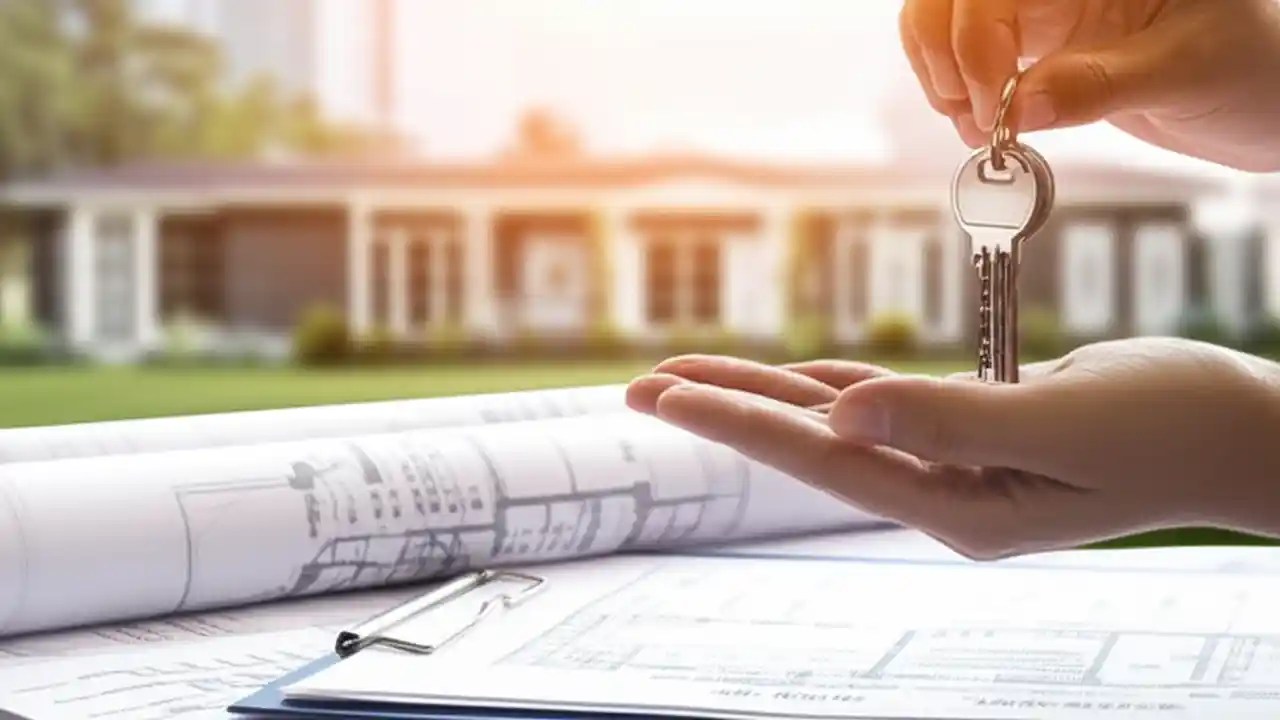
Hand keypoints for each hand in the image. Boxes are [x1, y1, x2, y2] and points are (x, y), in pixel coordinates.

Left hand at [626, 339, 1279, 559]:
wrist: (1237, 431)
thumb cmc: (1171, 428)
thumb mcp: (1061, 423)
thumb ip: (948, 420)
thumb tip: (839, 414)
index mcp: (956, 507)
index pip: (820, 459)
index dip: (737, 423)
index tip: (664, 396)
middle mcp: (941, 492)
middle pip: (808, 444)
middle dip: (723, 411)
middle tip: (638, 388)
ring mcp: (954, 465)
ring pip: (836, 420)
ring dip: (764, 393)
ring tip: (688, 376)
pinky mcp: (973, 432)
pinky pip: (883, 404)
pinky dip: (831, 384)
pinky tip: (790, 378)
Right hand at [901, 0, 1279, 170]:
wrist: (1266, 99)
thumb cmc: (1257, 63)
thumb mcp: (1186, 71)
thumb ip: (1100, 85)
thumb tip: (1023, 106)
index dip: (978, 39)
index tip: (1000, 106)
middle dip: (945, 54)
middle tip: (975, 117)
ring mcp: (1044, 7)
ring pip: (945, 20)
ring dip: (941, 74)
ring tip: (978, 126)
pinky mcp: (1036, 42)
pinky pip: (967, 55)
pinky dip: (956, 91)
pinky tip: (986, 124)